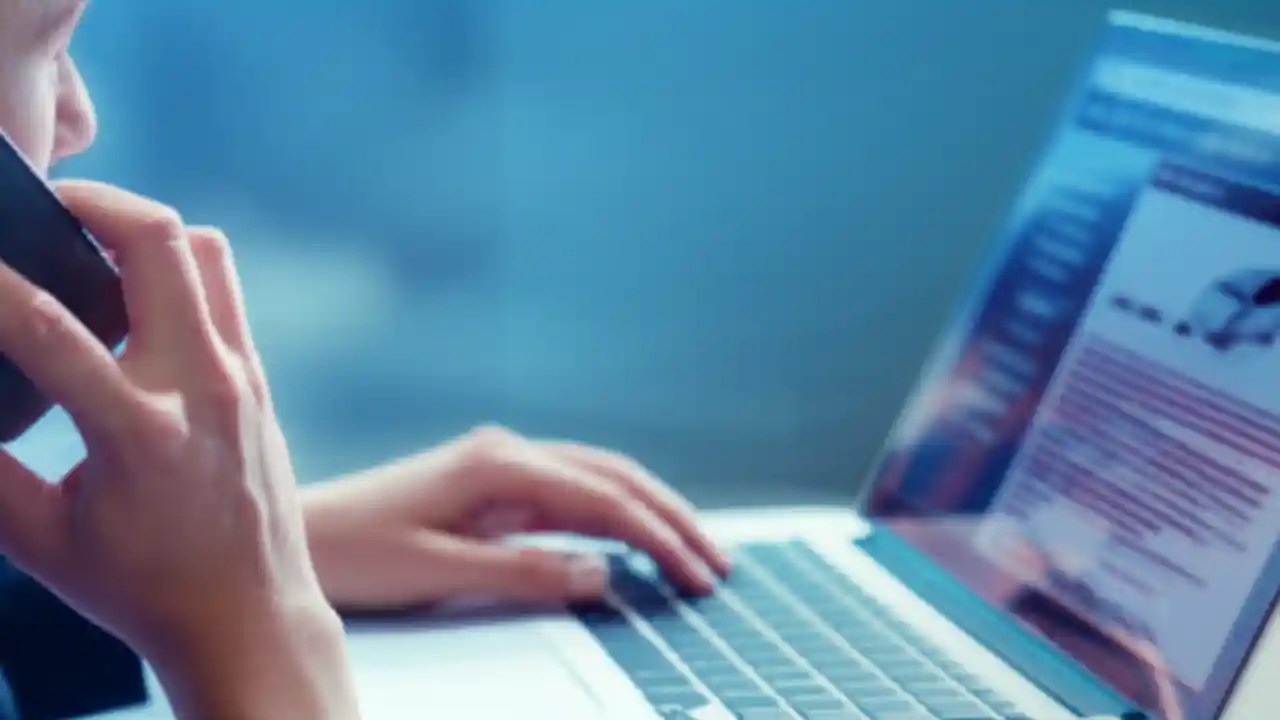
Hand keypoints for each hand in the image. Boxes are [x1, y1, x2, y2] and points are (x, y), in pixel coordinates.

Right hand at [0, 182, 357, 719]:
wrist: (250, 616)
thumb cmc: (143, 588)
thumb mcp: (40, 538)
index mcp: (140, 432)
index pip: (47, 325)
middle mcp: (202, 386)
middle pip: (159, 239)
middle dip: (91, 201)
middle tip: (43, 208)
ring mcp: (240, 376)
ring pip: (205, 251)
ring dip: (144, 231)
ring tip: (87, 246)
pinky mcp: (258, 380)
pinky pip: (222, 293)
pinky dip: (175, 273)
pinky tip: (131, 302)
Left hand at [304, 426, 730, 608]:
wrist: (300, 532)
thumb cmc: (356, 552)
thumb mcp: (436, 571)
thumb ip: (522, 570)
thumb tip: (602, 573)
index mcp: (498, 465)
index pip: (604, 498)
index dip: (659, 537)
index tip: (697, 574)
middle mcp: (508, 453)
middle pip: (615, 477)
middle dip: (672, 518)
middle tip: (718, 563)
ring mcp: (502, 465)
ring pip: (599, 479)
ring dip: (650, 512)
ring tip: (695, 548)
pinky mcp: (494, 485)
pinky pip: (572, 494)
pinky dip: (615, 515)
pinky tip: (634, 536)